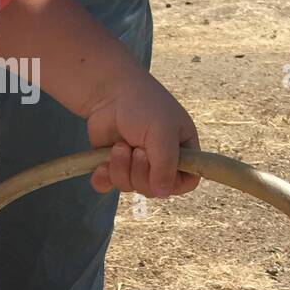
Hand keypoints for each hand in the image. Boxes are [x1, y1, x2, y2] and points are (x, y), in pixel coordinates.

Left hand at [85, 68, 200, 197]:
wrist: (108, 95)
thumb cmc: (143, 106)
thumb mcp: (163, 131)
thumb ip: (166, 163)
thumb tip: (163, 193)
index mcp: (182, 151)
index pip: (187, 182)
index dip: (173, 183)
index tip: (161, 169)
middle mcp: (160, 161)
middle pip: (152, 190)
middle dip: (140, 172)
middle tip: (136, 149)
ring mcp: (135, 166)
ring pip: (128, 188)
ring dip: (120, 168)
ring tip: (119, 146)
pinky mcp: (113, 167)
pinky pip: (108, 187)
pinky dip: (103, 178)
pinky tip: (102, 164)